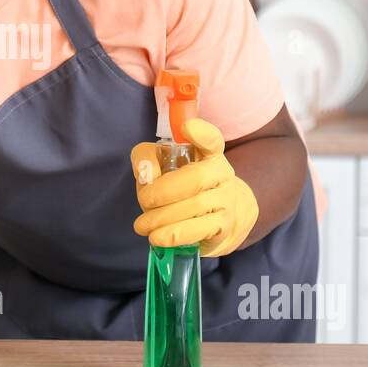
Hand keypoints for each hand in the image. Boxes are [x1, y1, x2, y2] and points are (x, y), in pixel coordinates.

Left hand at [130, 118, 259, 257]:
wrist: (222, 218)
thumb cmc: (183, 187)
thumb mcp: (162, 166)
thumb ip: (146, 159)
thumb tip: (144, 173)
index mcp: (209, 154)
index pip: (211, 139)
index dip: (201, 133)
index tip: (187, 128)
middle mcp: (222, 174)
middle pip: (195, 178)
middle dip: (162, 191)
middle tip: (143, 201)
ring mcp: (225, 200)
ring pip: (195, 206)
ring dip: (162, 217)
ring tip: (142, 225)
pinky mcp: (223, 227)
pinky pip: (199, 230)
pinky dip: (174, 234)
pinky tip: (156, 238)